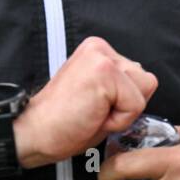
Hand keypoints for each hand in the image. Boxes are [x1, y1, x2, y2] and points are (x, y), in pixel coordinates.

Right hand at [12, 36, 157, 168]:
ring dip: (123, 112)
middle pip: (145, 82)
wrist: (35, 132)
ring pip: (143, 91)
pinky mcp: (105, 71)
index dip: (123, 103)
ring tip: (93, 112)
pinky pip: (135, 105)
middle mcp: (101, 47)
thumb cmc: (64, 122)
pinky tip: (93, 115)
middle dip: (126, 105)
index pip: (139, 78)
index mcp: (98, 51)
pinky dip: (119, 120)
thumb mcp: (99, 96)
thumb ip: (121, 85)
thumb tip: (144, 84)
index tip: (94, 107)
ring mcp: (103, 57)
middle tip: (93, 111)